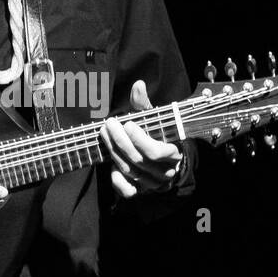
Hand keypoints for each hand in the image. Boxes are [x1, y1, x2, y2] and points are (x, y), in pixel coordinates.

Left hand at [100, 79, 184, 200]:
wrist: (164, 162)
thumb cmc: (157, 136)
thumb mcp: (154, 119)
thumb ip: (145, 105)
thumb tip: (137, 85)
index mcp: (173, 154)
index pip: (156, 152)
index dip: (140, 139)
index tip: (127, 123)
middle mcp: (164, 172)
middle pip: (138, 160)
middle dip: (120, 141)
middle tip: (109, 124)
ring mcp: (152, 184)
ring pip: (130, 171)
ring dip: (114, 152)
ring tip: (104, 133)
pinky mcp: (140, 191)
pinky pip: (128, 191)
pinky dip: (117, 180)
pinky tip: (110, 165)